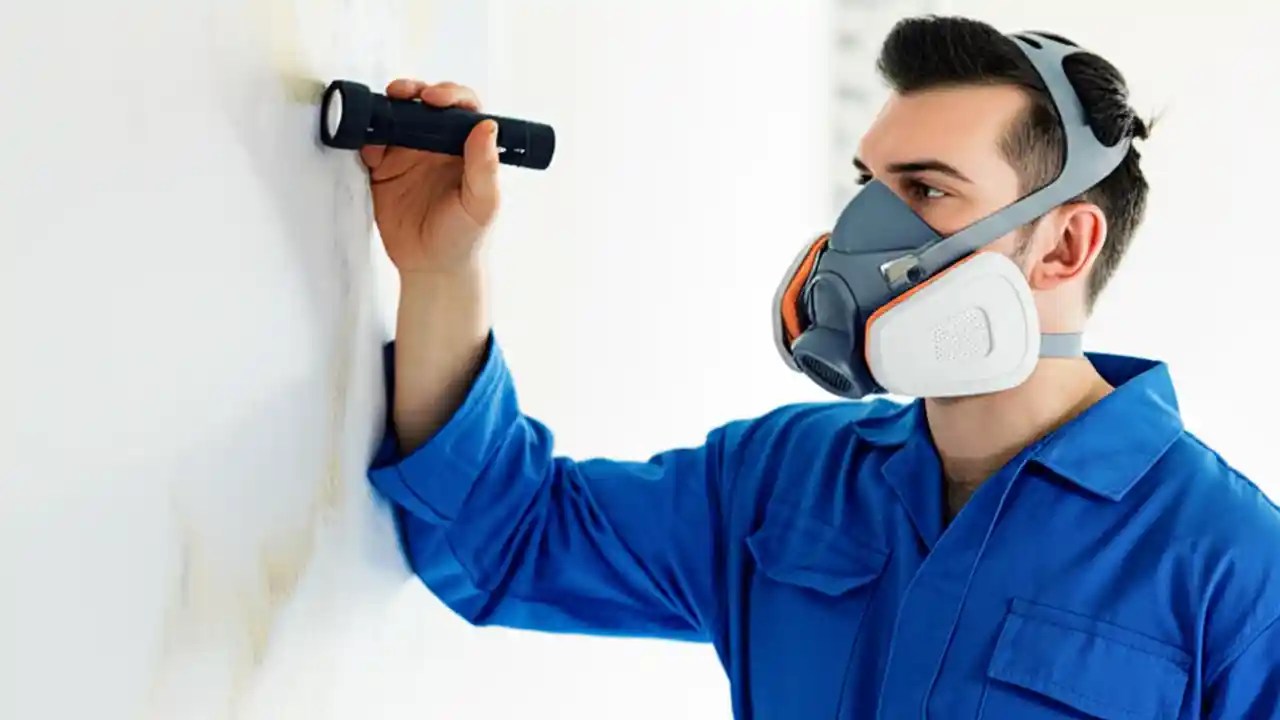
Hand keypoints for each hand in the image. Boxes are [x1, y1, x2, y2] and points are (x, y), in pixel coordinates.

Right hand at [360, 79, 500, 275]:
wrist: (433, 268)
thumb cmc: (466, 237)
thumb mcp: (482, 204)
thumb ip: (484, 167)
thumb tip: (487, 126)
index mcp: (466, 148)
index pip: (462, 108)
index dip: (450, 95)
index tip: (435, 99)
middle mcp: (438, 146)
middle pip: (424, 105)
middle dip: (412, 91)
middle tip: (401, 93)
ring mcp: (409, 155)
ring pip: (396, 118)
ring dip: (386, 108)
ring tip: (379, 111)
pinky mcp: (384, 170)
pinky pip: (370, 144)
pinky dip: (365, 137)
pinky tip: (368, 145)